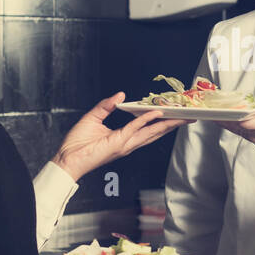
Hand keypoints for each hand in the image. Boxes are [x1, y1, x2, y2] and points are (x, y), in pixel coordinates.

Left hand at [52, 93, 188, 180]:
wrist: (67, 159)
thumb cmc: (77, 144)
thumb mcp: (93, 118)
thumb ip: (107, 106)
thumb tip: (121, 95)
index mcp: (123, 138)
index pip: (146, 128)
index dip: (160, 120)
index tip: (172, 112)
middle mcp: (128, 143)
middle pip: (155, 132)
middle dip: (172, 124)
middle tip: (187, 116)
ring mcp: (125, 144)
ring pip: (151, 132)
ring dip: (167, 123)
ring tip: (181, 117)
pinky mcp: (118, 142)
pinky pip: (135, 128)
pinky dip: (147, 120)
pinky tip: (157, 113)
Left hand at [222, 95, 254, 157]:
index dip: (247, 121)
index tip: (234, 115)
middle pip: (252, 130)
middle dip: (234, 122)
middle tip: (218, 114)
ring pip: (249, 136)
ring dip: (233, 127)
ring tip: (219, 118)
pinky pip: (252, 139)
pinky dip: (240, 131)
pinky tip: (231, 124)